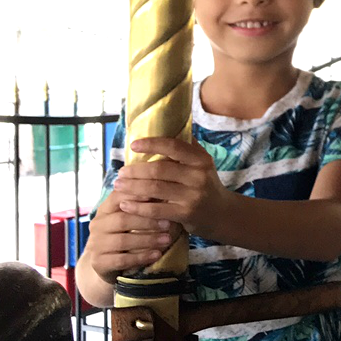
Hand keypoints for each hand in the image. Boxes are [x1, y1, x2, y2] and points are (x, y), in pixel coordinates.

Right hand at [84, 186, 175, 284]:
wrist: (107, 263)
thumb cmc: (124, 234)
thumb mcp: (130, 217)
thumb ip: (142, 205)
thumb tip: (166, 191)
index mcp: (104, 210)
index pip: (117, 197)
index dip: (136, 196)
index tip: (157, 196)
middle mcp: (97, 225)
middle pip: (122, 220)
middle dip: (147, 221)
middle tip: (168, 224)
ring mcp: (96, 244)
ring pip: (123, 241)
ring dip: (148, 240)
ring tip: (167, 240)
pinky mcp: (99, 262)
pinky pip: (122, 260)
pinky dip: (142, 257)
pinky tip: (157, 255)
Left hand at [114, 137, 232, 238]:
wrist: (223, 213)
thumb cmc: (206, 185)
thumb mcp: (203, 165)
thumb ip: (187, 149)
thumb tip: (167, 126)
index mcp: (201, 160)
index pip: (174, 147)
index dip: (152, 144)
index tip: (133, 145)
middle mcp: (199, 176)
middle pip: (159, 169)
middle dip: (135, 170)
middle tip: (120, 172)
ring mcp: (193, 196)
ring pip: (155, 189)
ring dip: (132, 187)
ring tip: (118, 185)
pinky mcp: (186, 214)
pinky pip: (156, 210)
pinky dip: (137, 207)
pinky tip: (125, 204)